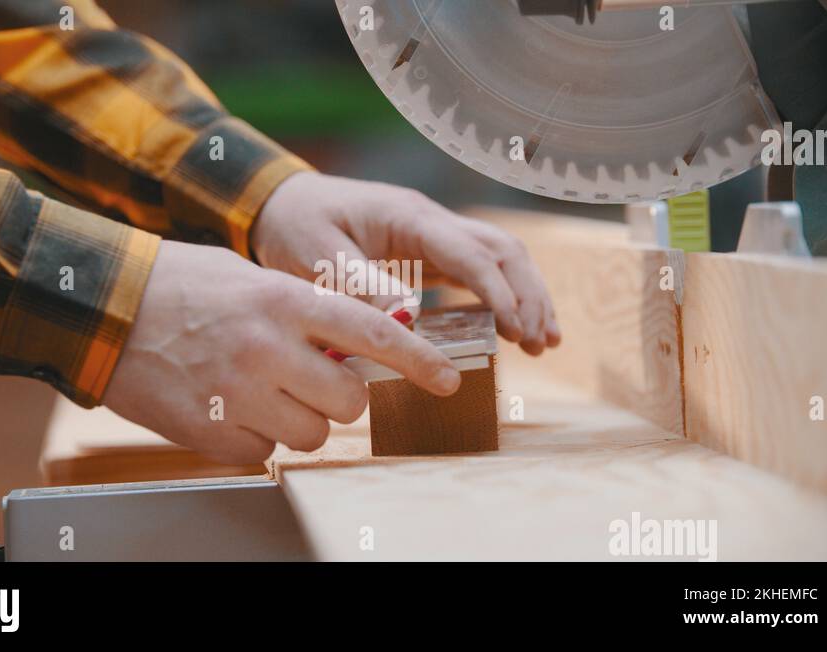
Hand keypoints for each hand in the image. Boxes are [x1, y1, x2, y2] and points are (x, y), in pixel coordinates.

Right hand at [103, 241, 461, 463]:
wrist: (103, 308)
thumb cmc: (183, 286)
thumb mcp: (253, 279)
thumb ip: (306, 312)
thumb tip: (352, 349)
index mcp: (284, 300)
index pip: (372, 333)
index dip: (418, 360)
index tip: (448, 380)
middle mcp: (268, 348)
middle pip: (349, 401)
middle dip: (339, 398)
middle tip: (311, 382)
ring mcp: (238, 394)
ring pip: (312, 435)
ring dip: (298, 420)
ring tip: (258, 391)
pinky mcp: (209, 432)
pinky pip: (263, 453)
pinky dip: (254, 437)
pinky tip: (226, 406)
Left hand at [253, 172, 560, 355]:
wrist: (281, 203)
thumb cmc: (297, 225)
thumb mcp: (320, 258)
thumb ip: (365, 287)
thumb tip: (411, 322)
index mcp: (408, 217)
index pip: (471, 253)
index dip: (500, 294)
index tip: (518, 331)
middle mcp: (430, 220)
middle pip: (502, 249)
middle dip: (529, 294)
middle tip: (542, 341)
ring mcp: (433, 234)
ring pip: (500, 257)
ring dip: (526, 295)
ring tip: (545, 341)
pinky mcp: (428, 252)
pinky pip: (477, 270)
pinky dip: (502, 297)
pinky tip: (515, 328)